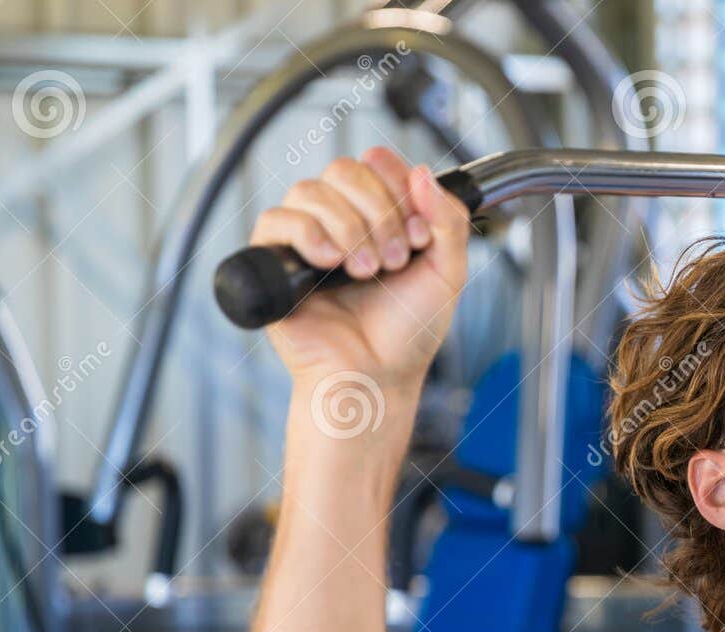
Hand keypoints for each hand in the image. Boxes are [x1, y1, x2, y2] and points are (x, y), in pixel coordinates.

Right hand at [249, 146, 471, 391]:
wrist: (378, 374)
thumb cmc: (408, 332)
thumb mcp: (447, 272)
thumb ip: (448, 220)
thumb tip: (421, 171)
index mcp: (378, 215)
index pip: (375, 164)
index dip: (397, 186)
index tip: (418, 230)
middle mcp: (340, 219)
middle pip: (343, 170)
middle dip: (378, 212)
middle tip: (395, 260)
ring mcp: (306, 237)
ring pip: (311, 190)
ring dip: (349, 228)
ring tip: (367, 272)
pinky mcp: (275, 260)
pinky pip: (277, 219)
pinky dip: (310, 235)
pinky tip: (332, 264)